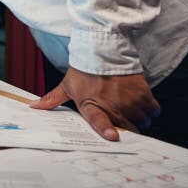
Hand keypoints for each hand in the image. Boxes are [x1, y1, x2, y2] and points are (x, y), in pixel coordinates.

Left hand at [29, 67, 159, 140]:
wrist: (102, 50)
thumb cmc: (84, 70)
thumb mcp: (67, 85)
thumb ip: (52, 100)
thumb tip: (33, 107)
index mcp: (92, 105)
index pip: (100, 121)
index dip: (107, 131)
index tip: (113, 137)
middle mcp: (113, 104)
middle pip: (128, 129)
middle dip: (127, 129)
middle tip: (123, 121)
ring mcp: (130, 100)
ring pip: (143, 122)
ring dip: (139, 119)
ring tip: (130, 109)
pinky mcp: (144, 93)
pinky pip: (154, 111)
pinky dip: (150, 110)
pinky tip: (141, 103)